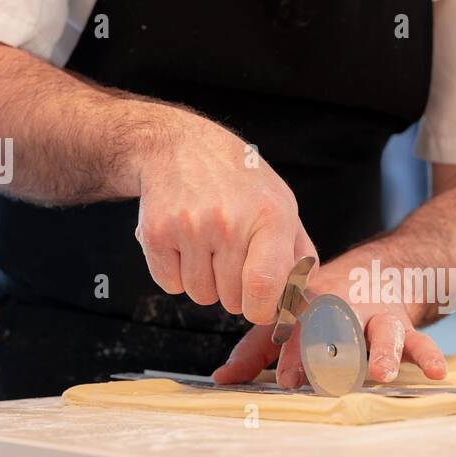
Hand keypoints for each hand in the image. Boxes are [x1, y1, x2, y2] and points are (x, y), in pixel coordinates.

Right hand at [132, 108, 316, 323]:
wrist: (181, 147)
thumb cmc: (240, 182)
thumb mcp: (283, 205)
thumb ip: (299, 255)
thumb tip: (299, 301)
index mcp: (270, 217)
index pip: (264, 288)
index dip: (263, 309)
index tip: (261, 305)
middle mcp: (229, 222)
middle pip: (232, 300)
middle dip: (235, 291)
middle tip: (231, 258)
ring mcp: (190, 227)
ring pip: (201, 295)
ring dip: (205, 282)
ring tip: (208, 247)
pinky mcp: (156, 233)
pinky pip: (170, 285)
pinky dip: (176, 274)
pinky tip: (185, 245)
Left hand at [212, 258, 447, 388]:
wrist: (378, 272)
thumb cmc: (323, 305)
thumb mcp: (287, 321)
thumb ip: (255, 352)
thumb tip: (222, 381)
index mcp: (309, 306)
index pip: (298, 329)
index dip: (292, 353)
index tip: (285, 380)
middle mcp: (342, 308)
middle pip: (339, 330)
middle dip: (333, 354)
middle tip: (328, 376)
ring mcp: (375, 316)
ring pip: (381, 332)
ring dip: (381, 352)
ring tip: (380, 373)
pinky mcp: (404, 325)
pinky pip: (420, 340)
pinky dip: (430, 355)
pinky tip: (438, 373)